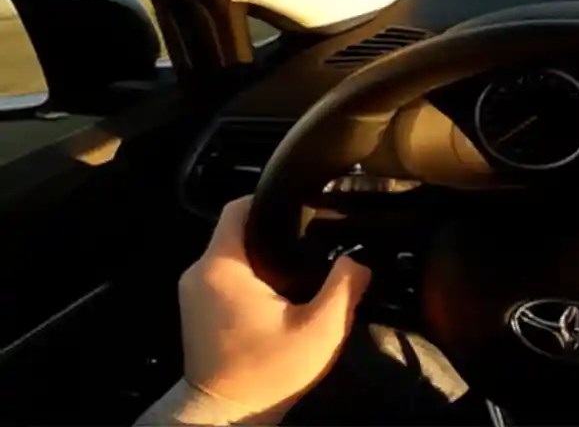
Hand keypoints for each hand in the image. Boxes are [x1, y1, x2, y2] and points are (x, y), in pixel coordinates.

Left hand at [176, 196, 371, 422]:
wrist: (226, 416)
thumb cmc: (268, 371)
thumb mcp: (320, 330)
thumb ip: (345, 287)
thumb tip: (359, 260)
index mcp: (222, 265)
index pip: (240, 207)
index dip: (272, 199)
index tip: (304, 207)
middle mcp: (199, 271)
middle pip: (238, 230)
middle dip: (275, 231)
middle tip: (313, 239)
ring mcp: (193, 292)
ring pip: (232, 254)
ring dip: (264, 255)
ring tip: (301, 265)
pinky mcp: (196, 310)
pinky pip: (225, 275)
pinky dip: (251, 275)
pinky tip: (280, 290)